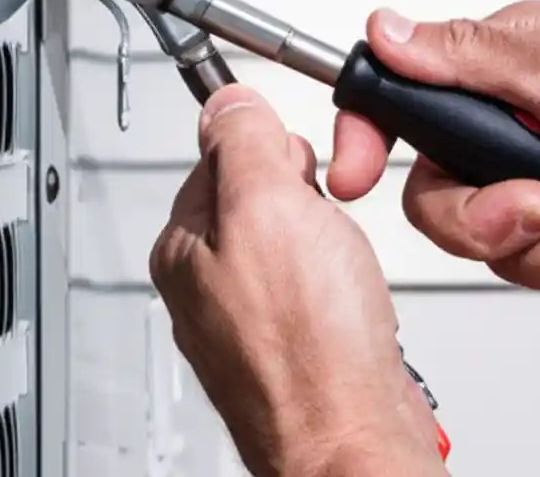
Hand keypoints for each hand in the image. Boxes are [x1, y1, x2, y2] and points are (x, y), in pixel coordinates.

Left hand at [150, 85, 446, 476]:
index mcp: (185, 249)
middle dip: (307, 202)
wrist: (354, 437)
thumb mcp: (268, 206)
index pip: (219, 156)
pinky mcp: (295, 345)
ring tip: (340, 274)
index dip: (271, 152)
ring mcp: (251, 320)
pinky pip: (322, 286)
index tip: (297, 169)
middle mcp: (209, 287)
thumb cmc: (308, 346)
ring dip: (332, 244)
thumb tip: (229, 102)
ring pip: (300, 241)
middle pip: (264, 198)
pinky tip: (353, 305)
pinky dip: (346, 283)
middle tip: (322, 231)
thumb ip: (245, 144)